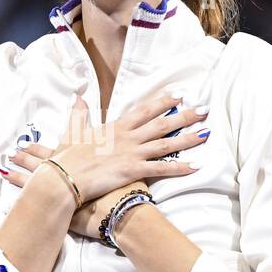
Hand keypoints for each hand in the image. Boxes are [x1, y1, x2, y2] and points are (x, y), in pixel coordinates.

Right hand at [1, 92, 208, 232]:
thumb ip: (79, 113)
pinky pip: (161, 168)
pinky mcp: (132, 170)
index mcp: (115, 126)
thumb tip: (78, 96)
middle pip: (162, 124)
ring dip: (188, 138)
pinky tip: (195, 166)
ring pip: (166, 143)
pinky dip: (179, 168)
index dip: (163, 102)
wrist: (64, 176)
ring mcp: (131, 153)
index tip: (179, 95)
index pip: (144, 110)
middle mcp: (127, 137)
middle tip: (204, 110)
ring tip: (206, 133)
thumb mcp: (73, 130)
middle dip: (185, 116)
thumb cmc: (67, 156)